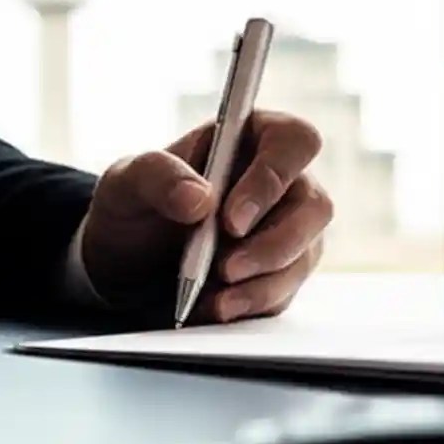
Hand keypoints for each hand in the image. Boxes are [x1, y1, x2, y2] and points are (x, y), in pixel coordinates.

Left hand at [81, 111, 331, 323]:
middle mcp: (283, 180)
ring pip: (306, 254)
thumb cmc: (138, 202)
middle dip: (274, 245)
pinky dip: (251, 304)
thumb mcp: (128, 181)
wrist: (130, 255)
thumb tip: (200, 198)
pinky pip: (286, 291)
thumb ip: (158, 177)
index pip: (294, 141)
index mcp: (254, 137)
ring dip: (263, 283)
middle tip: (225, 268)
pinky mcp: (282, 269)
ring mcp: (289, 227)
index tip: (231, 219)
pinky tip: (215, 306)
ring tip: (217, 300)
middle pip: (315, 207)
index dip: (273, 178)